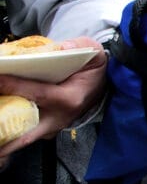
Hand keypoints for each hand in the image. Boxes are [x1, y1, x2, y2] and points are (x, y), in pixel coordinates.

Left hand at [0, 39, 106, 163]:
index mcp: (70, 99)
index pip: (38, 93)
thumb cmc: (93, 71)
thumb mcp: (95, 54)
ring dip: (5, 134)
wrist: (100, 88)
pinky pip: (23, 135)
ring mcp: (51, 128)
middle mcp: (58, 118)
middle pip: (25, 132)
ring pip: (21, 137)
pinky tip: (1, 125)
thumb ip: (80, 46)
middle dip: (5, 132)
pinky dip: (9, 133)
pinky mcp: (45, 132)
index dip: (15, 86)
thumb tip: (61, 46)